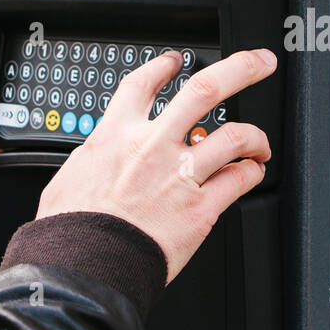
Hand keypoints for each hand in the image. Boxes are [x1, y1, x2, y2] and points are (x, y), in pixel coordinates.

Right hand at [37, 48, 276, 282]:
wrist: (85, 269)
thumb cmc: (72, 230)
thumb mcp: (69, 177)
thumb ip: (94, 159)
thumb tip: (99, 156)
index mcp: (116, 136)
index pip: (143, 84)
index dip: (163, 66)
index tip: (176, 61)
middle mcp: (153, 147)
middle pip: (206, 89)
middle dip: (241, 68)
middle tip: (260, 62)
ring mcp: (181, 176)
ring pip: (235, 135)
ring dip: (256, 135)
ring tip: (259, 142)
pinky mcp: (201, 209)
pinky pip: (240, 180)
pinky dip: (252, 173)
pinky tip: (252, 173)